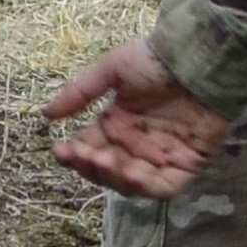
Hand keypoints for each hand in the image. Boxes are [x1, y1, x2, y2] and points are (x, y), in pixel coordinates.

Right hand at [42, 39, 227, 199]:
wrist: (200, 59)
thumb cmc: (157, 60)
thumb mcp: (113, 69)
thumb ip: (80, 93)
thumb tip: (45, 115)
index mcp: (116, 124)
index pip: (88, 149)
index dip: (72, 155)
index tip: (60, 150)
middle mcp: (135, 144)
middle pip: (106, 170)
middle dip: (91, 166)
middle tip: (84, 153)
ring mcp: (160, 157)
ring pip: (130, 182)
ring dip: (114, 176)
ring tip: (105, 160)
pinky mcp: (187, 165)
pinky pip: (163, 187)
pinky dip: (147, 187)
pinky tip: (134, 174)